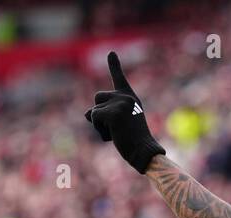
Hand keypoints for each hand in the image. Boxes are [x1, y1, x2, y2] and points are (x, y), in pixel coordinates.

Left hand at [84, 51, 165, 173]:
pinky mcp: (113, 113)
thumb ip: (104, 114)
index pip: (119, 78)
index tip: (110, 53)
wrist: (144, 152)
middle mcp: (126, 97)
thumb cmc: (134, 141)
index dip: (114, 65)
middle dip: (99, 114)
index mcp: (131, 98)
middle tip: (117, 128)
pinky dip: (99, 129)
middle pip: (98, 98)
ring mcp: (120, 103)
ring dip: (99, 124)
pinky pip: (94, 117)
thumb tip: (86, 114)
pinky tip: (113, 135)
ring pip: (94, 110)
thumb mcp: (119, 123)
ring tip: (116, 133)